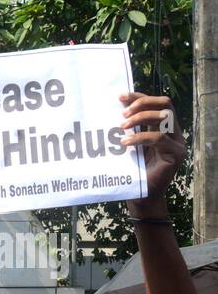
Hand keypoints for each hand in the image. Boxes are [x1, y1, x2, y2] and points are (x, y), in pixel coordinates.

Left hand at [121, 93, 185, 216]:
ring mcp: (177, 143)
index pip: (157, 103)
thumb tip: (115, 111)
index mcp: (165, 127)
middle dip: (143, 104)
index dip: (140, 97)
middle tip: (123, 114)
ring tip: (122, 127)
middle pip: (165, 105)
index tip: (120, 97)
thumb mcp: (130, 146)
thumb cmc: (133, 171)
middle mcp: (174, 132)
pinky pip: (158, 138)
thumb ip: (129, 130)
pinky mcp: (175, 154)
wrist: (141, 197)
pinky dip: (140, 138)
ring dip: (140, 118)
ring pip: (164, 118)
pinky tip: (125, 144)